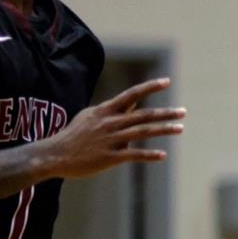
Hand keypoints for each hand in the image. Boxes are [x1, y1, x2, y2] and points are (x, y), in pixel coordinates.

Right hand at [41, 78, 183, 179]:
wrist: (54, 155)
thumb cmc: (74, 135)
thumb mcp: (90, 117)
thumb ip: (113, 111)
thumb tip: (133, 104)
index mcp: (106, 111)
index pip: (132, 94)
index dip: (150, 87)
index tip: (167, 81)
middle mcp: (110, 123)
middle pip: (144, 115)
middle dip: (166, 113)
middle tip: (184, 112)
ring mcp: (111, 140)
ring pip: (143, 132)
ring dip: (164, 129)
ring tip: (181, 128)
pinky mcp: (110, 157)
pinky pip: (134, 155)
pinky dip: (149, 155)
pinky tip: (163, 155)